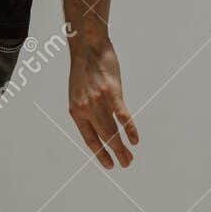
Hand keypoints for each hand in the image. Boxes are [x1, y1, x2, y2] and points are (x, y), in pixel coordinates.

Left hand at [68, 37, 137, 168]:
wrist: (88, 47)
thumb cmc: (84, 68)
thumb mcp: (79, 92)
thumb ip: (87, 108)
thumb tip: (98, 122)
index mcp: (76, 110)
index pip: (88, 138)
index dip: (99, 153)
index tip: (108, 164)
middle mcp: (86, 109)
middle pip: (102, 138)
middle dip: (114, 154)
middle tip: (124, 164)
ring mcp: (99, 102)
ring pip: (112, 131)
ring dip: (122, 148)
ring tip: (129, 159)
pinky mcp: (112, 93)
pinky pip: (123, 117)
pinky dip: (129, 130)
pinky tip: (135, 140)